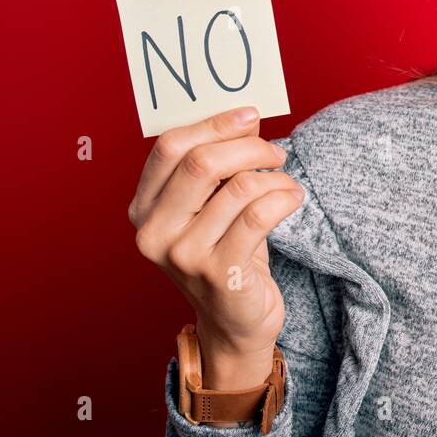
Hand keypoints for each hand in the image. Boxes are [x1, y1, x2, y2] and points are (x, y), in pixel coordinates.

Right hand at [129, 106, 303, 388]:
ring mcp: (184, 256)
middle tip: (275, 153)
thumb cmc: (227, 252)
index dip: (213, 124)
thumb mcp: (211, 207)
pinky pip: (258, 216)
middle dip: (248, 147)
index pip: (170, 147)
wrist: (236, 321)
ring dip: (274, 177)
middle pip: (200, 163)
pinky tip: (292, 198)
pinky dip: (283, 198)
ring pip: (237, 189)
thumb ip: (217, 166)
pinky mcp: (220, 274)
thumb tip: (244, 117)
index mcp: (143, 208)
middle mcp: (154, 233)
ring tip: (287, 183)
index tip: (249, 115)